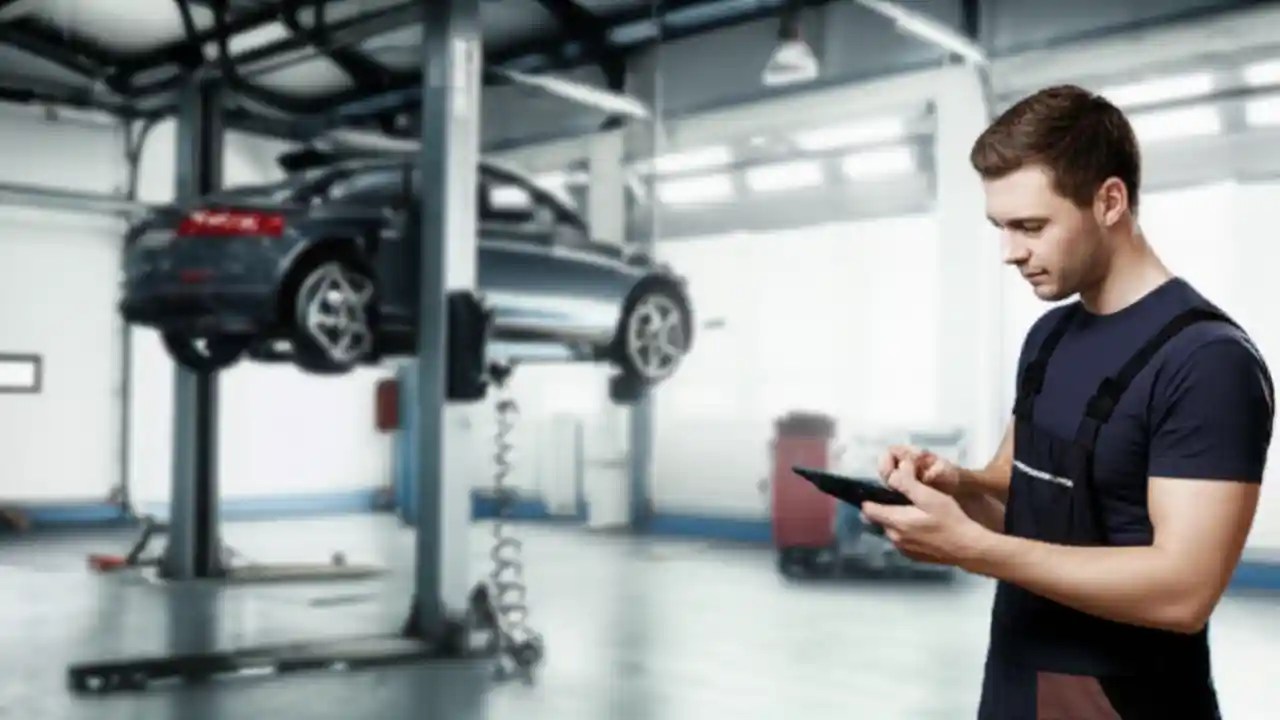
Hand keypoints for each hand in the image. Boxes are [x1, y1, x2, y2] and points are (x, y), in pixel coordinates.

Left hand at [862, 455, 989, 567]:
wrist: (968, 548)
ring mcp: (903, 549)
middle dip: (885, 507)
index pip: (868, 510)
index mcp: (895, 522)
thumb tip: (890, 475)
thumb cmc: (949, 520)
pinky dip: (906, 531)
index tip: (878, 489)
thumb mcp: (929, 496)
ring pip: (891, 529)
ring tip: (914, 510)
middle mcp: (894, 538)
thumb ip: (907, 484)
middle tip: (902, 497)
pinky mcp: (913, 556)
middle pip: (879, 519)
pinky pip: (902, 539)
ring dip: (896, 519)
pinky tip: (922, 526)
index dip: (870, 498)